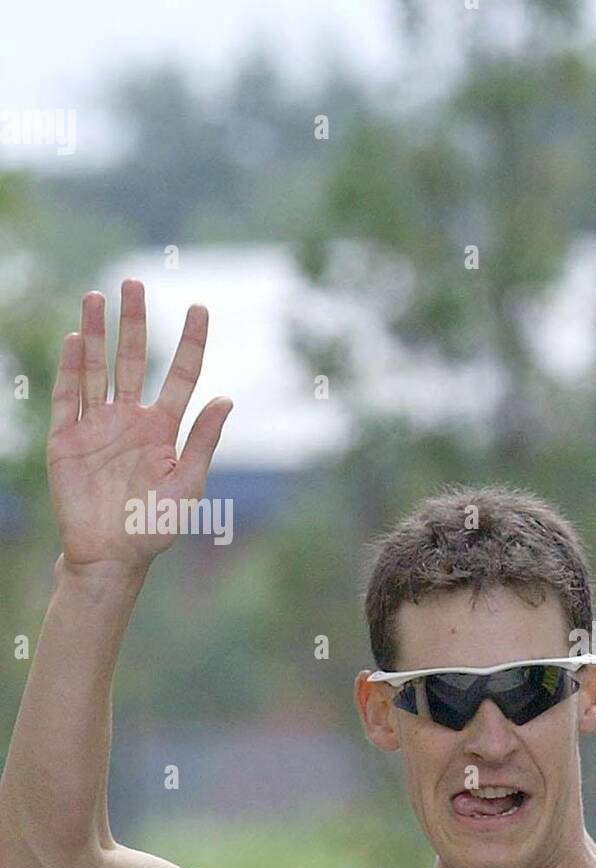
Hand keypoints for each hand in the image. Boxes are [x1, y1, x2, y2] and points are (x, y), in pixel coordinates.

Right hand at [46, 280, 232, 571]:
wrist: (111, 554)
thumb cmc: (154, 525)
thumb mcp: (188, 483)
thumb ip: (203, 440)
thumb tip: (226, 398)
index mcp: (165, 428)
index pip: (181, 374)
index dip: (190, 342)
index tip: (200, 307)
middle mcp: (131, 419)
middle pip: (134, 359)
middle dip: (135, 322)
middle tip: (134, 283)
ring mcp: (97, 425)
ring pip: (98, 368)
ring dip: (98, 333)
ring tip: (98, 296)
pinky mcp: (67, 437)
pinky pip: (69, 396)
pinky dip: (72, 368)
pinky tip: (78, 339)